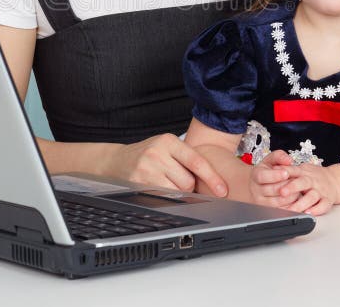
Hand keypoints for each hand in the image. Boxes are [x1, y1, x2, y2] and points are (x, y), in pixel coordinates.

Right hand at [101, 133, 228, 196]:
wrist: (117, 162)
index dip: (212, 178)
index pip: (196, 161)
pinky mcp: (139, 183)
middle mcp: (157, 153)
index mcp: (168, 141)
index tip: (222, 190)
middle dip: (188, 186)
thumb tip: (214, 180)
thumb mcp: (167, 148)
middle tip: (178, 179)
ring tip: (166, 182)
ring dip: (177, 192)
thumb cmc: (149, 155)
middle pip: (188, 181)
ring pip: (177, 192)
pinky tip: (158, 187)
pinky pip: (164, 198)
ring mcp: (147, 169)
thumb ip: (186, 158)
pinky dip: (166, 197)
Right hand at [249, 150, 300, 207]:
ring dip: (291, 195)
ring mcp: (261, 202)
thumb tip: (288, 160)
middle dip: (287, 185)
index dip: (275, 175)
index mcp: (256, 175)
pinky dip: (291, 204)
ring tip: (296, 188)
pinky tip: (294, 197)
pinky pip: (282, 210)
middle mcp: (256, 190)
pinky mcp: (268, 211)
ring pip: (279, 201)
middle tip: (296, 180)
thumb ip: (279, 156)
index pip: (262, 176)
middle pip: (273, 189)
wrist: (261, 185)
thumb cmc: (268, 171)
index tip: (286, 173)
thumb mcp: (271, 160)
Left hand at [278, 163, 339, 215]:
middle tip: (282, 193)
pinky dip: (316, 210)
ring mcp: (320, 190)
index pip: (293, 170)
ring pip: (312, 196)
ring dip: (301, 203)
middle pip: (303, 182)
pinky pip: (323, 205)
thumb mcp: (301, 169)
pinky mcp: (327, 200)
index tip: (275, 174)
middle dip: (292, 187)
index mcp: (304, 172)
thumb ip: (288, 170)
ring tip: (291, 209)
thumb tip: (273, 168)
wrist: (334, 180)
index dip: (285, 172)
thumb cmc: (313, 176)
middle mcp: (312, 180)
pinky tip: (308, 213)